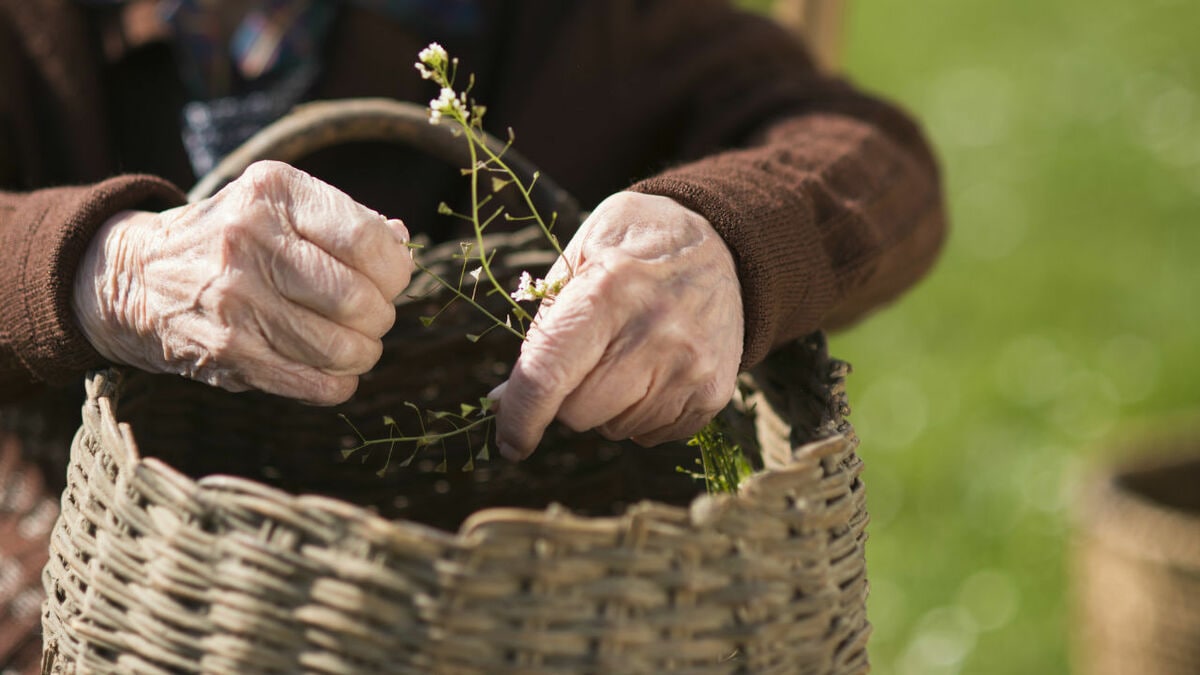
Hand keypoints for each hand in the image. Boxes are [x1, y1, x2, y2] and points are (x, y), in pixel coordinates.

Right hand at [72, 160, 413, 404]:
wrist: (140, 275)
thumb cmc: (237, 238)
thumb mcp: (282, 205)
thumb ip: (348, 220)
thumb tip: (404, 243)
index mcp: (274, 191)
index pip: (367, 240)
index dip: (396, 271)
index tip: (389, 279)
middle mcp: (250, 240)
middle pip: (359, 300)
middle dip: (380, 316)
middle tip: (370, 316)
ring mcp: (235, 299)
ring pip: (342, 348)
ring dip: (363, 354)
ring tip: (353, 344)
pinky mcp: (228, 351)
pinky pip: (314, 384)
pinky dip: (338, 383)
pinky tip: (332, 371)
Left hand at [491, 191, 743, 459]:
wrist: (724, 245)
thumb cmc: (635, 247)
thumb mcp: (581, 254)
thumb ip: (543, 326)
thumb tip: (504, 401)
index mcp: (609, 292)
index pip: (549, 375)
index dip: (520, 416)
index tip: (509, 441)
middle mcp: (654, 334)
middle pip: (579, 414)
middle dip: (568, 397)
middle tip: (588, 358)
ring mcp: (690, 368)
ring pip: (614, 429)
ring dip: (608, 406)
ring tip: (629, 356)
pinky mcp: (713, 393)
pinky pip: (652, 435)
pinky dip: (642, 414)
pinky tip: (655, 371)